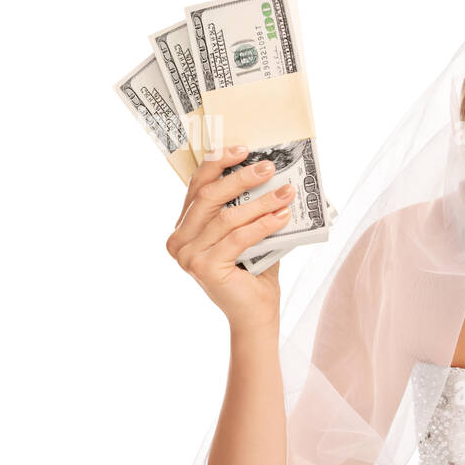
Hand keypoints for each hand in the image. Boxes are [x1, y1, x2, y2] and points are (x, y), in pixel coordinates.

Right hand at [166, 145, 293, 330]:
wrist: (255, 315)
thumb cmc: (253, 273)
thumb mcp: (247, 234)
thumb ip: (245, 208)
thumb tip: (267, 173)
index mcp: (184, 228)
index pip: (197, 187)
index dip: (218, 163)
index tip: (242, 149)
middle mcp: (179, 241)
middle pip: (208, 197)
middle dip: (240, 178)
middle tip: (269, 166)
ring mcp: (188, 256)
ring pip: (226, 217)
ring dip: (260, 201)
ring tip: (285, 192)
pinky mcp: (204, 268)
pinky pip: (238, 237)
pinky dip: (263, 224)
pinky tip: (283, 215)